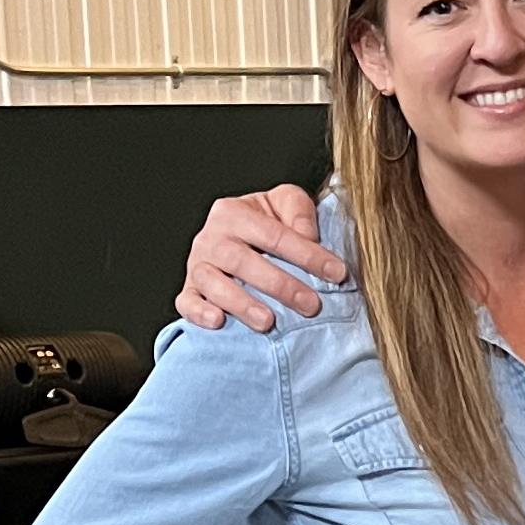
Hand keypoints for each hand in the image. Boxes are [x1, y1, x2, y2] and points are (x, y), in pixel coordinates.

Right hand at [174, 185, 344, 332]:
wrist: (236, 235)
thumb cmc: (265, 223)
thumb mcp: (285, 203)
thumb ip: (299, 210)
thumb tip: (308, 237)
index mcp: (234, 212)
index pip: (274, 235)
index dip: (307, 255)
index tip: (336, 273)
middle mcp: (211, 238)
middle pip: (243, 262)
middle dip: (280, 285)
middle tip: (311, 305)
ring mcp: (197, 265)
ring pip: (214, 284)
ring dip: (242, 304)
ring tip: (268, 321)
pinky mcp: (189, 290)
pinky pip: (187, 302)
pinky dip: (200, 312)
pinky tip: (219, 321)